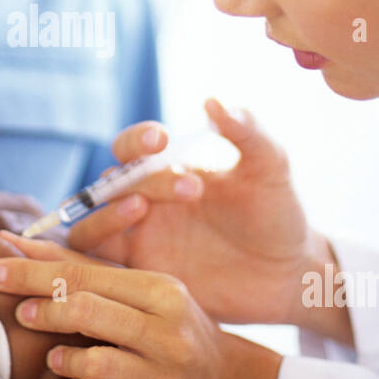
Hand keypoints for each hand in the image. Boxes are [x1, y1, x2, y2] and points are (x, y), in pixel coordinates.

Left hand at [0, 235, 231, 378]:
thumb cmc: (163, 323)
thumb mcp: (137, 287)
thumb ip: (77, 266)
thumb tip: (12, 241)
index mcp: (161, 291)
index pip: (83, 276)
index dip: (31, 274)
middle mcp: (167, 333)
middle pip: (86, 313)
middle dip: (44, 312)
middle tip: (21, 314)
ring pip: (90, 364)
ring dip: (61, 360)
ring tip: (57, 358)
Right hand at [66, 98, 315, 324]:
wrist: (290, 274)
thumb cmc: (278, 214)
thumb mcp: (270, 167)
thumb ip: (246, 131)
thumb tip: (213, 101)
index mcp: (169, 170)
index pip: (131, 147)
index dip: (137, 140)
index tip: (162, 140)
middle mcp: (146, 202)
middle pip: (110, 183)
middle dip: (140, 179)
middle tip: (193, 189)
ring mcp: (140, 240)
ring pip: (89, 224)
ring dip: (104, 214)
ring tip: (140, 209)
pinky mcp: (142, 277)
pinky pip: (100, 267)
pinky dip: (94, 258)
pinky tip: (127, 256)